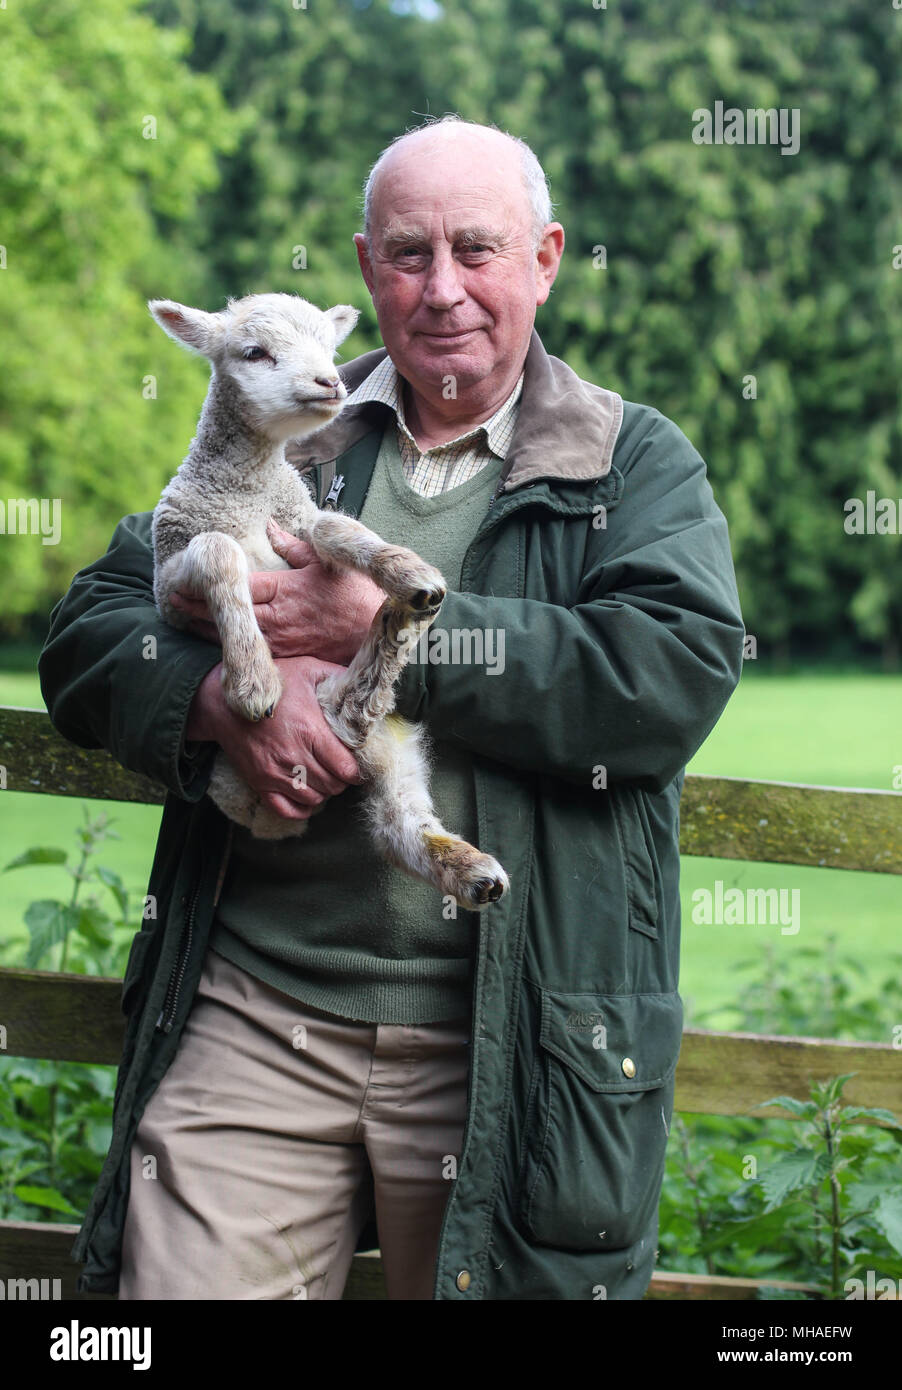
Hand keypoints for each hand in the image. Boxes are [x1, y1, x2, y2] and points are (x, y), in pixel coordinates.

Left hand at [170, 521, 385, 664]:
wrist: (375, 631)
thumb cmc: (353, 592)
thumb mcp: (324, 561)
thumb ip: (292, 545)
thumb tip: (269, 526)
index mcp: (285, 589)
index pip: (238, 588)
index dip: (210, 585)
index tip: (185, 578)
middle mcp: (278, 617)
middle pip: (229, 614)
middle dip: (198, 606)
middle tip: (172, 598)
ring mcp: (282, 639)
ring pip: (236, 636)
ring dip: (207, 628)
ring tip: (184, 618)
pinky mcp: (287, 655)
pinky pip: (251, 651)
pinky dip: (229, 646)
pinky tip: (213, 641)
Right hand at [186, 655, 362, 821]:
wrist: (224, 702)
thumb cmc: (271, 685)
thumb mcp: (308, 669)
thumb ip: (339, 676)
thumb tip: (364, 686)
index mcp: (309, 731)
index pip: (346, 768)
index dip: (357, 770)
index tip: (358, 763)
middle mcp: (293, 756)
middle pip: (332, 785)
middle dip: (342, 779)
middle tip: (341, 768)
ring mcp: (274, 773)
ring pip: (314, 799)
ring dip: (324, 791)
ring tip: (324, 776)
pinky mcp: (259, 783)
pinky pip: (286, 810)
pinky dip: (302, 808)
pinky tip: (307, 794)